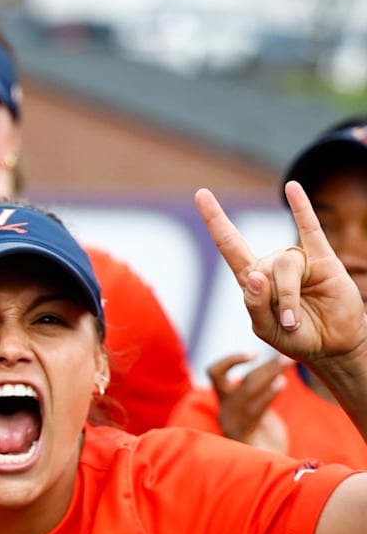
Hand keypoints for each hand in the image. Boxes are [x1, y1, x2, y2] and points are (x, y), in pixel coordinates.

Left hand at [196, 182, 366, 368]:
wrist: (333, 345)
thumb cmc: (295, 337)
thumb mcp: (265, 328)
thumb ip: (255, 305)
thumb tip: (256, 275)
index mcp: (253, 279)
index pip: (229, 244)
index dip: (215, 220)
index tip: (201, 194)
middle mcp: (273, 265)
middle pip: (262, 267)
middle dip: (273, 298)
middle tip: (287, 322)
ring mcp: (298, 260)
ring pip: (284, 264)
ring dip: (288, 295)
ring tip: (294, 320)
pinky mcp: (324, 259)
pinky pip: (311, 229)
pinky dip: (301, 208)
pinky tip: (291, 187)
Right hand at [205, 353, 289, 452]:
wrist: (264, 474)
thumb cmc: (265, 441)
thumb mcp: (260, 412)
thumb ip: (260, 395)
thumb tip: (276, 370)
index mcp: (226, 404)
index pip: (215, 374)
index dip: (231, 360)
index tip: (253, 353)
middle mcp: (225, 411)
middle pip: (238, 381)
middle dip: (264, 366)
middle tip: (286, 357)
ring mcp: (232, 423)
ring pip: (246, 391)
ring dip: (269, 374)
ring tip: (288, 365)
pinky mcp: (242, 435)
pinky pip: (253, 409)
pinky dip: (267, 393)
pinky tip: (281, 384)